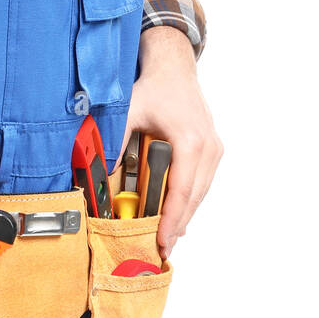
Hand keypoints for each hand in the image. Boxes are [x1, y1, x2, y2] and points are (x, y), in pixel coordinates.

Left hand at [118, 27, 221, 259]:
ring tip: (169, 238)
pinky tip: (179, 214)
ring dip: (185, 215)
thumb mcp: (130, 112)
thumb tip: (103, 172)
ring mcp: (214, 149)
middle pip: (194, 198)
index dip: (172, 219)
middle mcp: (208, 148)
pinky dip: (190, 199)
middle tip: (162, 249)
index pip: (181, 190)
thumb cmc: (154, 89)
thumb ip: (117, 142)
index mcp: (190, 141)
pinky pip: (203, 182)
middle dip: (178, 225)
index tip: (162, 241)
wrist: (173, 68)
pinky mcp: (214, 149)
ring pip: (201, 193)